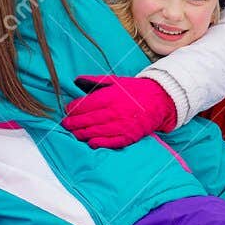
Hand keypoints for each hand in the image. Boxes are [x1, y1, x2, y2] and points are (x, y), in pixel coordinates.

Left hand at [61, 75, 177, 148]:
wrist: (159, 100)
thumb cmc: (134, 90)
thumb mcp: (115, 81)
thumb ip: (95, 81)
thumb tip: (76, 81)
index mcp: (109, 96)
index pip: (83, 105)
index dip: (72, 109)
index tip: (67, 110)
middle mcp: (114, 112)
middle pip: (86, 120)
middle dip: (73, 123)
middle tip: (66, 125)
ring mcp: (121, 126)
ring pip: (95, 133)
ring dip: (82, 134)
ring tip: (75, 133)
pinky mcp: (128, 137)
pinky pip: (109, 143)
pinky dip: (98, 144)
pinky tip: (91, 143)